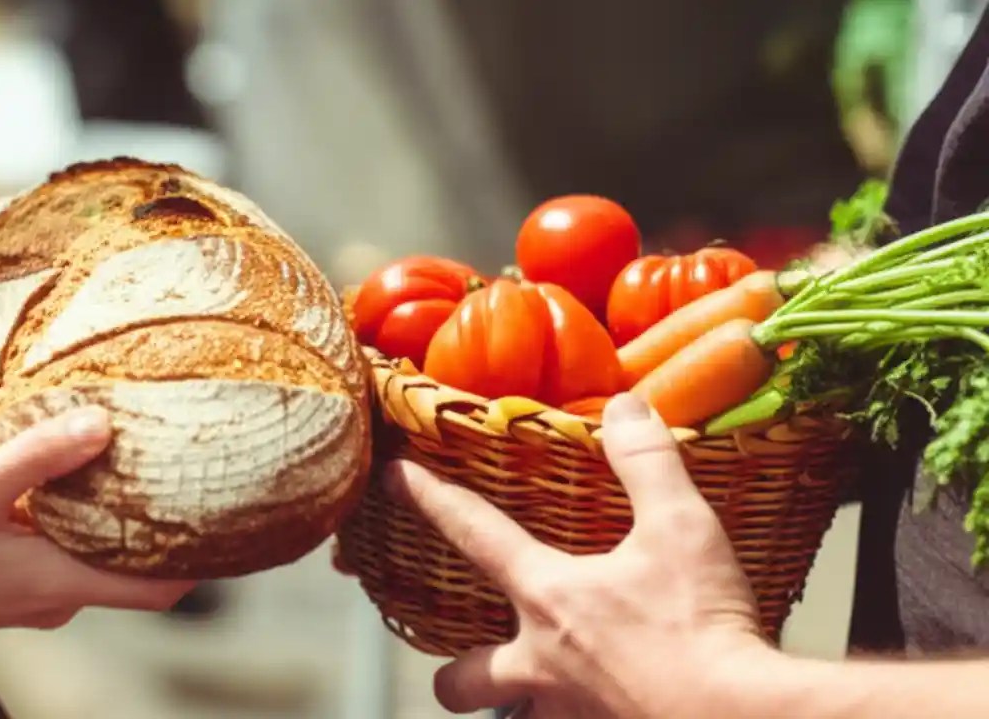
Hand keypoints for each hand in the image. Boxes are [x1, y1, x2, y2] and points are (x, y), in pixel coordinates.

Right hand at [0, 406, 194, 644]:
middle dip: (170, 537)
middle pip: (138, 576)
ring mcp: (37, 600)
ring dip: (124, 531)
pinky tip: (79, 490)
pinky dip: (87, 533)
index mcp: (60, 582)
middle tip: (197, 486)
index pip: (159, 589)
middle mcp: (59, 599)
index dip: (203, 563)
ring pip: (102, 566)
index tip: (234, 526)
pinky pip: (70, 562)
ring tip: (146, 476)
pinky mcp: (16, 590)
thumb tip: (103, 424)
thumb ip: (36, 455)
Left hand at [388, 393, 776, 717]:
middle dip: (457, 672)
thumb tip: (625, 407)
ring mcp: (564, 713)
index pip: (473, 531)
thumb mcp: (681, 529)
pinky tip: (597, 711)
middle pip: (461, 677)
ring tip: (535, 695)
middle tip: (478, 657)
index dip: (429, 497)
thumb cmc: (703, 626)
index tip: (393, 476)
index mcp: (548, 596)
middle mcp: (539, 662)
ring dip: (510, 707)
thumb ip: (647, 463)